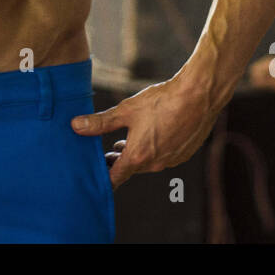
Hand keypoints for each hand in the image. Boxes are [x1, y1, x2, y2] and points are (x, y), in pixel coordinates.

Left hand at [71, 77, 218, 187]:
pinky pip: (164, 157)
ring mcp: (172, 160)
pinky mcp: (184, 154)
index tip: (94, 172)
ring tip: (125, 140)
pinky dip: (154, 149)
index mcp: (138, 156)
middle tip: (106, 151)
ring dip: (136, 154)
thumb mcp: (126, 110)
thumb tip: (75, 126)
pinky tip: (152, 132)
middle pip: (131, 169)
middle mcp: (155, 164)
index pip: (115, 179)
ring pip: (148, 162)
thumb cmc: (162, 101)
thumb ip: (100, 122)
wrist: (199, 96)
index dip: (103, 177)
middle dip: (118, 161)